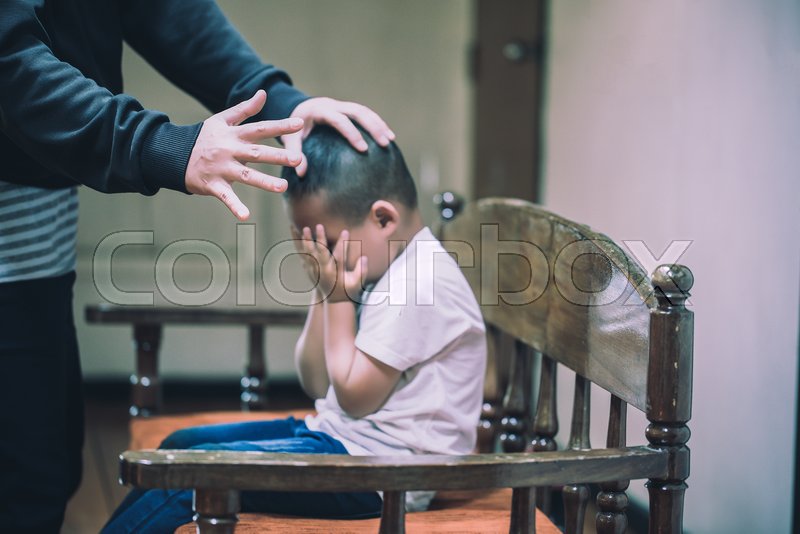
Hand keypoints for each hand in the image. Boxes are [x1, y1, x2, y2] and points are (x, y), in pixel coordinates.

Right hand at [185, 90, 303, 219]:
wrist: (173, 154)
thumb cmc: (203, 137)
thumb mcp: (222, 120)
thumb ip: (245, 109)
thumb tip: (263, 93)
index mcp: (234, 135)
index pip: (260, 128)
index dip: (279, 126)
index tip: (299, 124)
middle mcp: (230, 151)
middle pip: (257, 153)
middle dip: (278, 156)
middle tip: (298, 159)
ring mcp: (222, 168)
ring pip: (246, 176)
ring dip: (264, 182)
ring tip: (283, 187)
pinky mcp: (213, 185)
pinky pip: (226, 197)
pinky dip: (234, 206)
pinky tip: (245, 215)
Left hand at [283, 97, 394, 175]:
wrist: (297, 109)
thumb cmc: (294, 127)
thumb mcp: (290, 138)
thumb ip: (294, 153)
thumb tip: (301, 173)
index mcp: (320, 110)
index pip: (339, 120)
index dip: (352, 133)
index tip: (363, 149)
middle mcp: (334, 105)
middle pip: (358, 111)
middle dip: (373, 127)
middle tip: (385, 144)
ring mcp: (343, 105)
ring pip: (365, 111)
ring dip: (379, 124)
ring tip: (390, 140)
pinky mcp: (348, 109)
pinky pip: (366, 113)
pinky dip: (377, 123)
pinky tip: (388, 136)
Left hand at [300, 224, 366, 302]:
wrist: (334, 300)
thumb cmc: (348, 289)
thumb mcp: (357, 283)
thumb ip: (362, 271)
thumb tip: (364, 258)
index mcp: (335, 273)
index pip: (340, 256)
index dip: (342, 244)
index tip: (345, 231)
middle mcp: (323, 271)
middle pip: (321, 253)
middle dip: (320, 239)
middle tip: (319, 226)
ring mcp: (314, 270)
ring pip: (308, 253)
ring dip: (306, 240)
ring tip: (304, 227)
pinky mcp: (308, 268)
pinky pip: (301, 254)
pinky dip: (297, 244)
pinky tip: (294, 231)